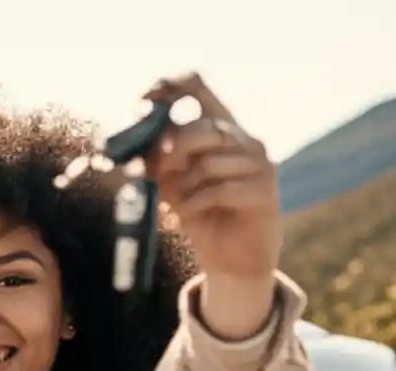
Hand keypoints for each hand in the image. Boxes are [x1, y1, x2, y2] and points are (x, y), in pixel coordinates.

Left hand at [146, 72, 280, 337]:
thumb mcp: (171, 183)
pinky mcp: (265, 192)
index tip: (142, 99)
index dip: (169, 86)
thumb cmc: (200, 215)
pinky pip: (218, 190)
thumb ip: (157, 161)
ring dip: (182, 190)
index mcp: (220, 128)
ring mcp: (260, 164)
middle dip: (170, 152)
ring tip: (174, 208)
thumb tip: (130, 147)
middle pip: (202, 128)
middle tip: (152, 173)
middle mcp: (244, 140)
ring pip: (208, 163)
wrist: (231, 260)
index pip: (198, 87)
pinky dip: (192, 206)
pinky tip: (180, 220)